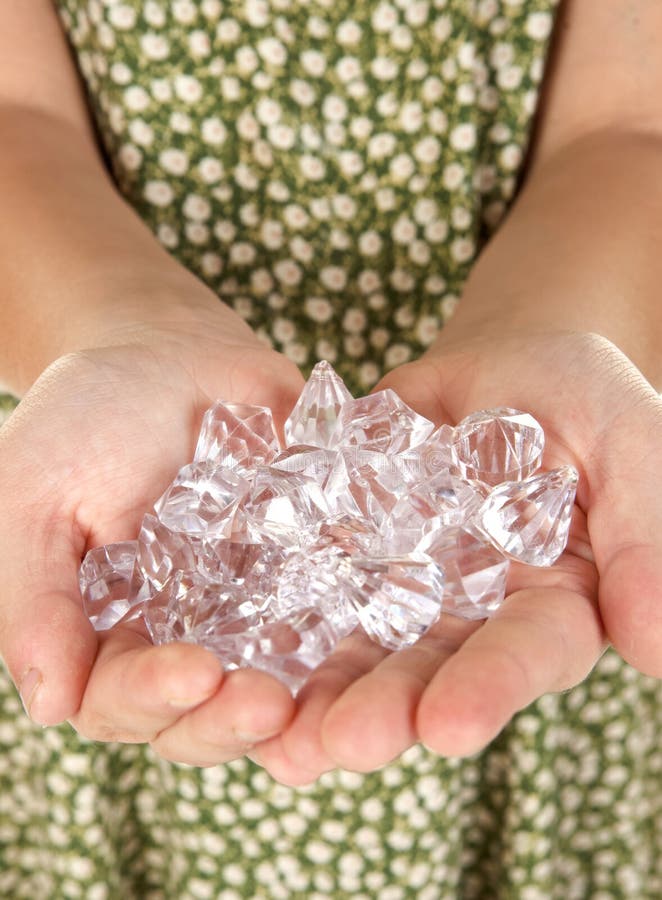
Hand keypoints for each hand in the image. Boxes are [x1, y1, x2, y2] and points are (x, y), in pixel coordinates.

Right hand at [0, 305, 305, 765]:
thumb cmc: (87, 419)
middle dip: (229, 720)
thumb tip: (51, 704)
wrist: (168, 355)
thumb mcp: (35, 493)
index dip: (150, 699)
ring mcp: (251, 611)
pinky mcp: (308, 572)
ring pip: (271, 686)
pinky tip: (370, 626)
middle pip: (201, 716)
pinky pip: (334, 615)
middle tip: (265, 703)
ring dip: (294, 701)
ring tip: (311, 689)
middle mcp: (182, 638)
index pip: (120, 700)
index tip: (192, 674)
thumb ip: (35, 594)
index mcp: (107, 633)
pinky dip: (350, 632)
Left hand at [252, 330, 660, 783]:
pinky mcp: (342, 559)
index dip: (490, 689)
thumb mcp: (626, 440)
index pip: (527, 654)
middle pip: (430, 671)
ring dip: (319, 695)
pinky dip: (273, 628)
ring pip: (359, 652)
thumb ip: (644, 534)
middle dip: (388, 708)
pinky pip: (304, 594)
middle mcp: (471, 618)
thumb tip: (655, 649)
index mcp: (550, 605)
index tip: (448, 726)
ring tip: (278, 736)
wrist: (496, 366)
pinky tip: (232, 662)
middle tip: (344, 742)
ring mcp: (401, 592)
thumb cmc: (576, 396)